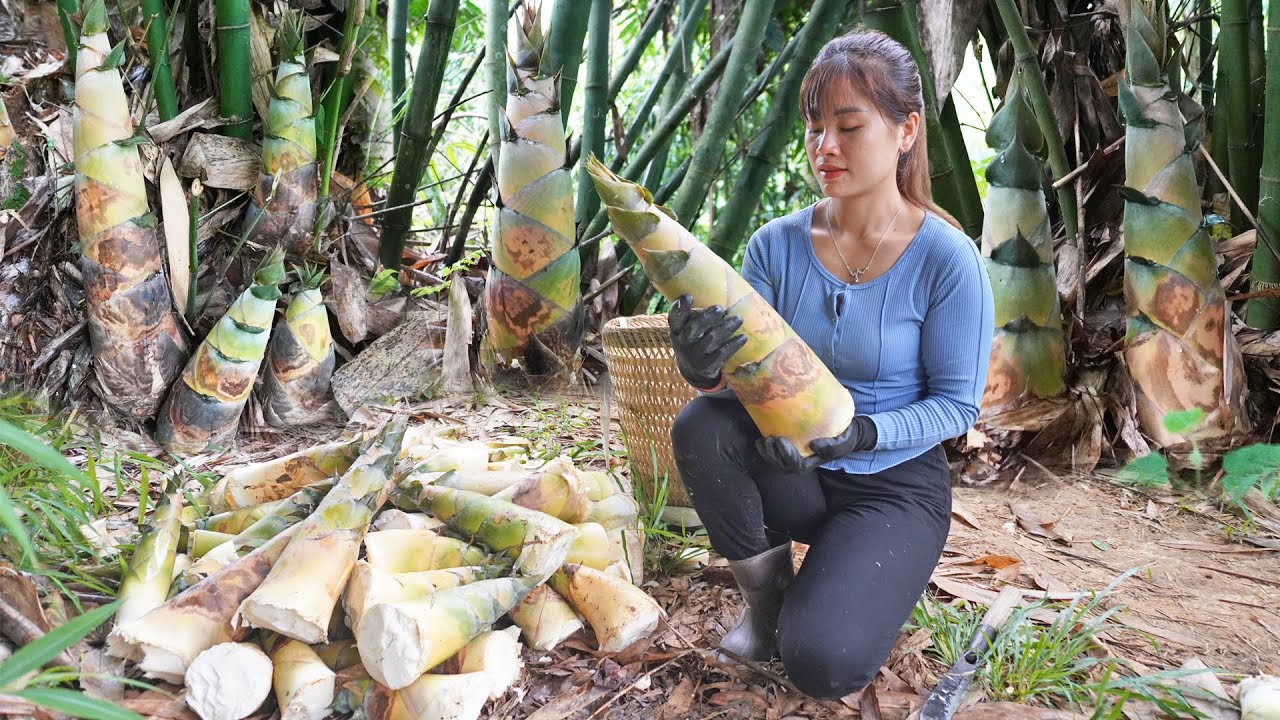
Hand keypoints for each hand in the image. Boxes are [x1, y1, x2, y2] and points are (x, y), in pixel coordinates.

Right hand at [668, 294, 746, 389]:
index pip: (674, 317)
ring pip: (710, 340)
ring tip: (738, 319)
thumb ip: (696, 313)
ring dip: (725, 328)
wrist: (693, 371)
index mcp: (676, 330)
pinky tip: (743, 337)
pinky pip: (721, 355)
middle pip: (693, 330)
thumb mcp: (687, 328)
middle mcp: (682, 342)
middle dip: (706, 318)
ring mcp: (694, 356)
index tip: (689, 296)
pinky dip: (732, 345)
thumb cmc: (694, 339)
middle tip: (720, 308)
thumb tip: (720, 288)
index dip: (680, 307)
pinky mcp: (707, 366)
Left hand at [755, 417, 877, 473]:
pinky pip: (772, 455)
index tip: (781, 440)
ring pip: (774, 462)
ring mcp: (792, 459)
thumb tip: (814, 446)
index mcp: (811, 464)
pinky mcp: (786, 451)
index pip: (796, 465)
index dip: (786, 455)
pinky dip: (764, 449)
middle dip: (772, 455)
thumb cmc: (842, 440)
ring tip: (763, 440)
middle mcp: (800, 464)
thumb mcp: (842, 443)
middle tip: (769, 439)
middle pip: (782, 466)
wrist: (841, 435)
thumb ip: (830, 447)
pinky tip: (760, 440)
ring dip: (766, 453)